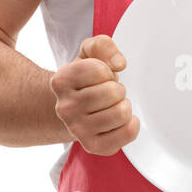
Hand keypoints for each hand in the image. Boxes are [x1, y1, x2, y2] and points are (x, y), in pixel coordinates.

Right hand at [50, 34, 139, 154]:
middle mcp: (64, 108)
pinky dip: (131, 125)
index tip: (100, 77)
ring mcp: (77, 129)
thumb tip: (119, 63)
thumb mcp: (89, 54)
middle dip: (117, 89)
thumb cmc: (85, 81)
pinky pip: (127, 133)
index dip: (106, 71)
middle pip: (112, 92)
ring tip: (113, 106)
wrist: (73, 109)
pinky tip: (122, 121)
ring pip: (121, 113)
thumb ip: (102, 45)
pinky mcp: (92, 146)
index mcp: (60, 81)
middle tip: (108, 93)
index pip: (99, 70)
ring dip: (124, 106)